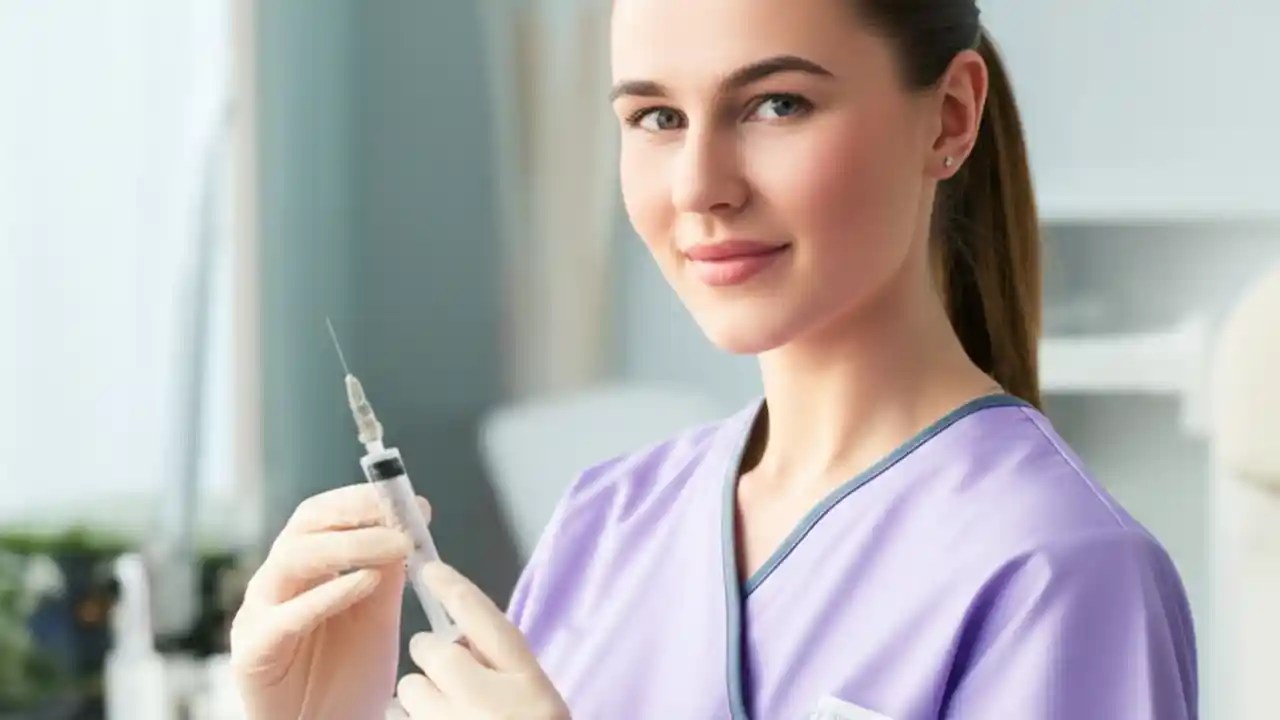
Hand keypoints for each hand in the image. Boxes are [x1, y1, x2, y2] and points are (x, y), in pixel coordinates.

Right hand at [229, 484, 429, 719]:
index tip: (407, 498)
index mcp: (304, 568)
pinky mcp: (252, 651)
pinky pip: (287, 616)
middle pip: (304, 527)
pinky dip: (328, 595)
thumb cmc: (347, 676)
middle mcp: (276, 582)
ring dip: (348, 547)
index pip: (323, 516)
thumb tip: (411, 518)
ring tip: (393, 546)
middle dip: (353, 514)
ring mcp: (259, 614)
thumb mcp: (377, 615)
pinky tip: (364, 584)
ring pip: (292, 560)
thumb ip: (388, 571)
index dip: (362, 501)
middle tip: (399, 518)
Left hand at [392, 562, 569, 719]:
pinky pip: (396, 715)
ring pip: (410, 687)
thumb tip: (462, 638)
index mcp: (529, 686)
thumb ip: (506, 668)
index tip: (430, 569)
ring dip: (420, 695)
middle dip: (433, 656)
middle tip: (446, 677)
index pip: (488, 623)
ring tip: (443, 712)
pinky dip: (408, 719)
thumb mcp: (537, 700)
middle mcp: (490, 704)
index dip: (455, 591)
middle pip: (436, 652)